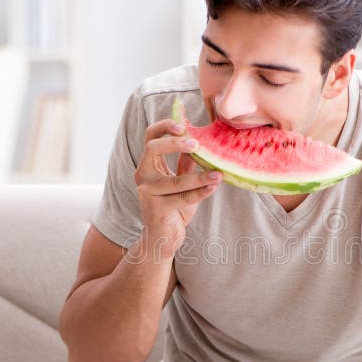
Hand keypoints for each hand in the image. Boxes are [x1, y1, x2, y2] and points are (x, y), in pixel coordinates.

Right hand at [134, 104, 220, 256]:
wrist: (164, 237)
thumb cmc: (174, 207)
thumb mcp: (182, 181)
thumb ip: (186, 163)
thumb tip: (200, 141)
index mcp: (149, 164)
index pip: (150, 137)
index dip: (164, 126)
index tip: (183, 124)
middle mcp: (143, 175)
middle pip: (152, 149)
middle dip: (175, 143)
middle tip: (197, 144)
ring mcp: (147, 192)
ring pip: (175, 181)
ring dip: (200, 177)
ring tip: (218, 174)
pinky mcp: (156, 209)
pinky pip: (182, 198)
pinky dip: (200, 193)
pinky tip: (213, 187)